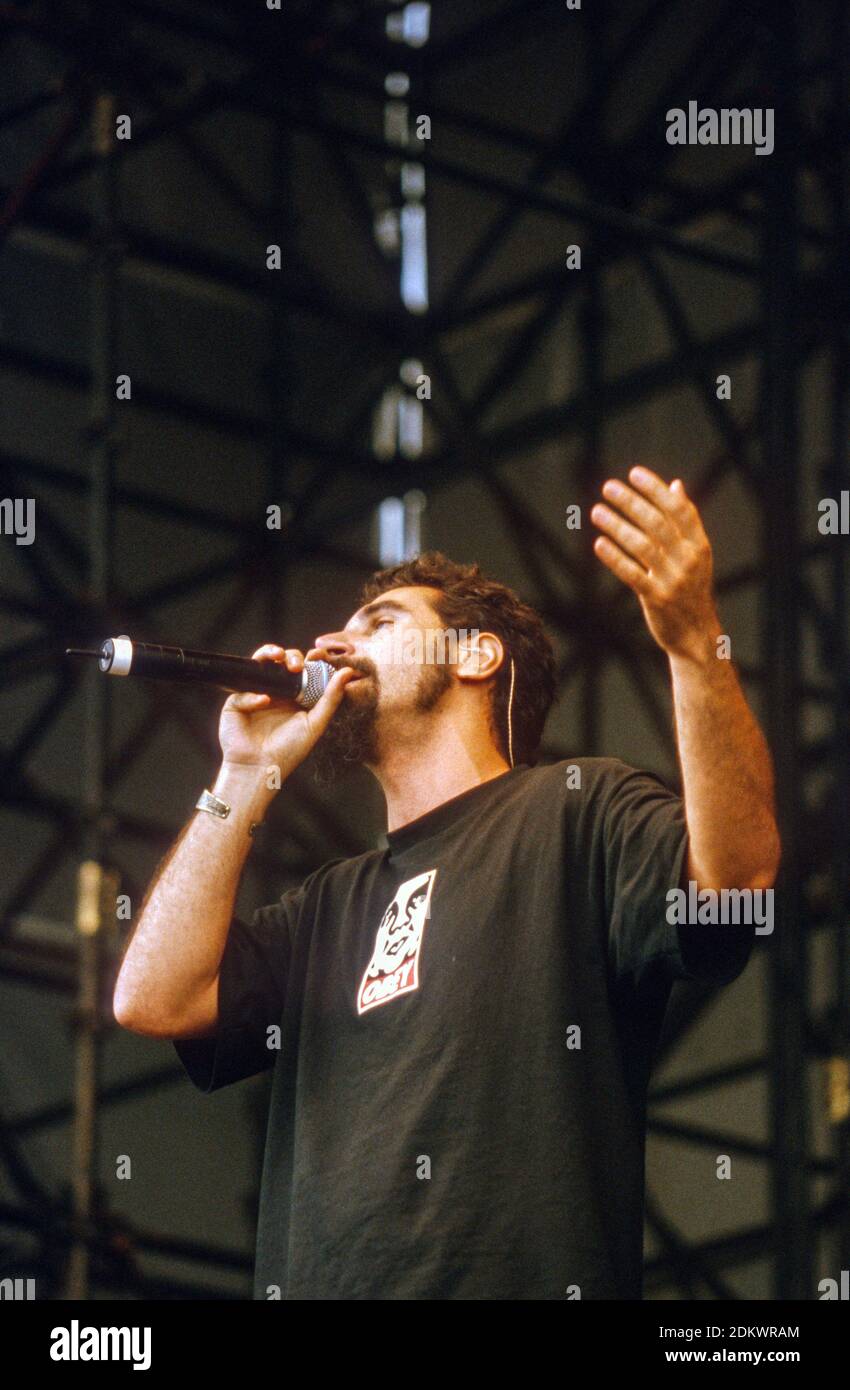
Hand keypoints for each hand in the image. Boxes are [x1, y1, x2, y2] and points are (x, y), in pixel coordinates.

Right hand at [218, 645, 358, 777]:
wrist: (258, 768)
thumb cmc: (289, 750)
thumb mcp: (315, 723)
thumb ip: (331, 698)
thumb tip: (348, 672)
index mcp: (295, 696)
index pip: (303, 669)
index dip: (310, 659)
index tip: (318, 656)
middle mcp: (276, 692)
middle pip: (282, 661)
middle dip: (291, 657)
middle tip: (297, 666)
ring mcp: (255, 694)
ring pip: (260, 663)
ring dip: (269, 653)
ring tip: (278, 657)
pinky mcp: (236, 701)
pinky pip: (244, 688)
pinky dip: (254, 693)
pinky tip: (263, 702)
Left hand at [590, 468, 720, 659]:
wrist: (696, 635)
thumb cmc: (691, 588)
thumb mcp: (695, 554)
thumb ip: (685, 522)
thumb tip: (676, 485)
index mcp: (699, 545)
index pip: (679, 509)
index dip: (656, 489)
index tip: (633, 473)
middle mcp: (689, 559)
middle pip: (657, 523)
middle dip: (631, 502)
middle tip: (608, 487)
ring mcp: (673, 579)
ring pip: (642, 546)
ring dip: (617, 525)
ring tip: (596, 511)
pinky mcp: (656, 599)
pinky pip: (632, 574)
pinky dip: (614, 557)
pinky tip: (598, 543)